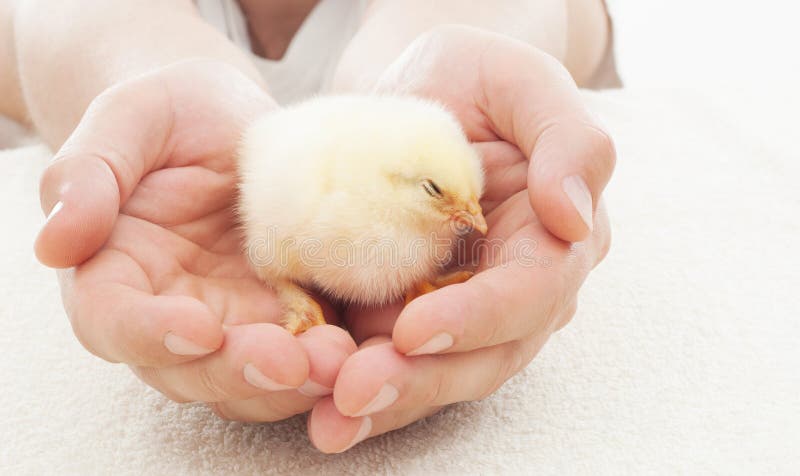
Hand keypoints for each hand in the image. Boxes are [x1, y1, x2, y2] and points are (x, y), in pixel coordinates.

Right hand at [36, 60, 355, 419]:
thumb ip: (87, 174)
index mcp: (114, 272)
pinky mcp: (284, 312)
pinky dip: (331, 357)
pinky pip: (305, 350)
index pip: (114, 322)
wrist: (232, 121)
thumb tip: (55, 243)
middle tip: (292, 362)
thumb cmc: (172, 114)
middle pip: (191, 368)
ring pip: (251, 377)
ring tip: (340, 361)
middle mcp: (169, 311)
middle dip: (240, 372)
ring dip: (294, 380)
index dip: (149, 334)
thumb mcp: (127, 119)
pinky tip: (364, 344)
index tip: (196, 327)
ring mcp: (232, 318)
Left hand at [308, 26, 613, 451]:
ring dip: (385, 401)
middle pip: (485, 355)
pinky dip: (355, 387)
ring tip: (331, 419)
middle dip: (422, 381)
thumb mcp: (519, 84)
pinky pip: (390, 362)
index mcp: (556, 238)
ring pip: (436, 373)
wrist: (411, 96)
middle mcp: (517, 290)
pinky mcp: (408, 316)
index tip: (415, 330)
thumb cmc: (473, 81)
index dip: (480, 317)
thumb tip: (575, 217)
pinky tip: (319, 408)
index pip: (533, 292)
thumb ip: (569, 141)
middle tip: (355, 393)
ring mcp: (462, 311)